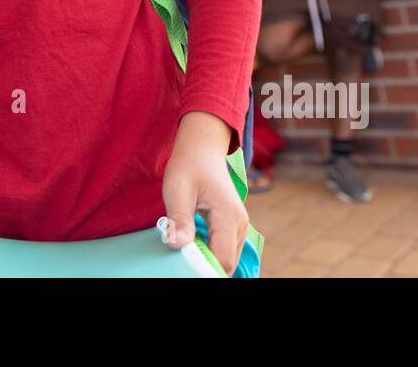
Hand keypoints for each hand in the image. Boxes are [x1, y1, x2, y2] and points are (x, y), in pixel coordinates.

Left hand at [161, 111, 246, 276]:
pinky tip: (192, 240)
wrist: (201, 149)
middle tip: (180, 255)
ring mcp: (239, 226)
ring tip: (185, 245)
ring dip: (206, 259)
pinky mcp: (233, 227)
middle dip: (204, 266)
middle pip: (227, 264)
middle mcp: (240, 224)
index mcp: (229, 216)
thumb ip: (179, 218)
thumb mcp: (177, 189)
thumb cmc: (189, 165)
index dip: (202, 268)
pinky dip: (209, 251)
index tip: (181, 263)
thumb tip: (177, 244)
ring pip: (226, 259)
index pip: (222, 260)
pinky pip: (224, 250)